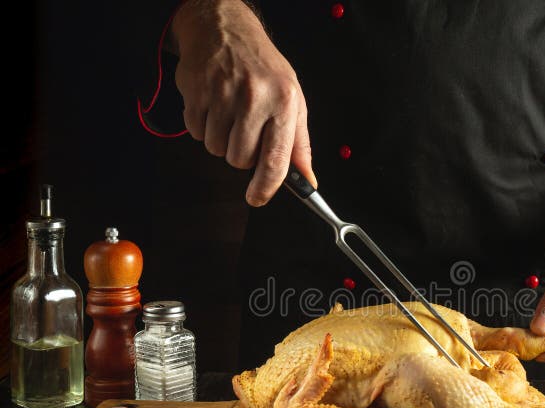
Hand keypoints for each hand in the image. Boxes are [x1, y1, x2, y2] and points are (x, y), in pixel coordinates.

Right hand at [171, 0, 315, 205]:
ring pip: (216, 149)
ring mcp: (222, 93)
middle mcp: (254, 97)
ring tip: (230, 113)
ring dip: (221, 140)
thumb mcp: (293, 101)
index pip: (276, 160)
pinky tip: (213, 104)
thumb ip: (299, 145)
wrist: (225, 29)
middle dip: (242, 153)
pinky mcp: (195, 91)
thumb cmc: (263, 70)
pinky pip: (196, 132)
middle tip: (246, 129)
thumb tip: (307, 181)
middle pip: (240, 160)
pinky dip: (203, 126)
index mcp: (284, 102)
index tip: (258, 199)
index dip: (266, 187)